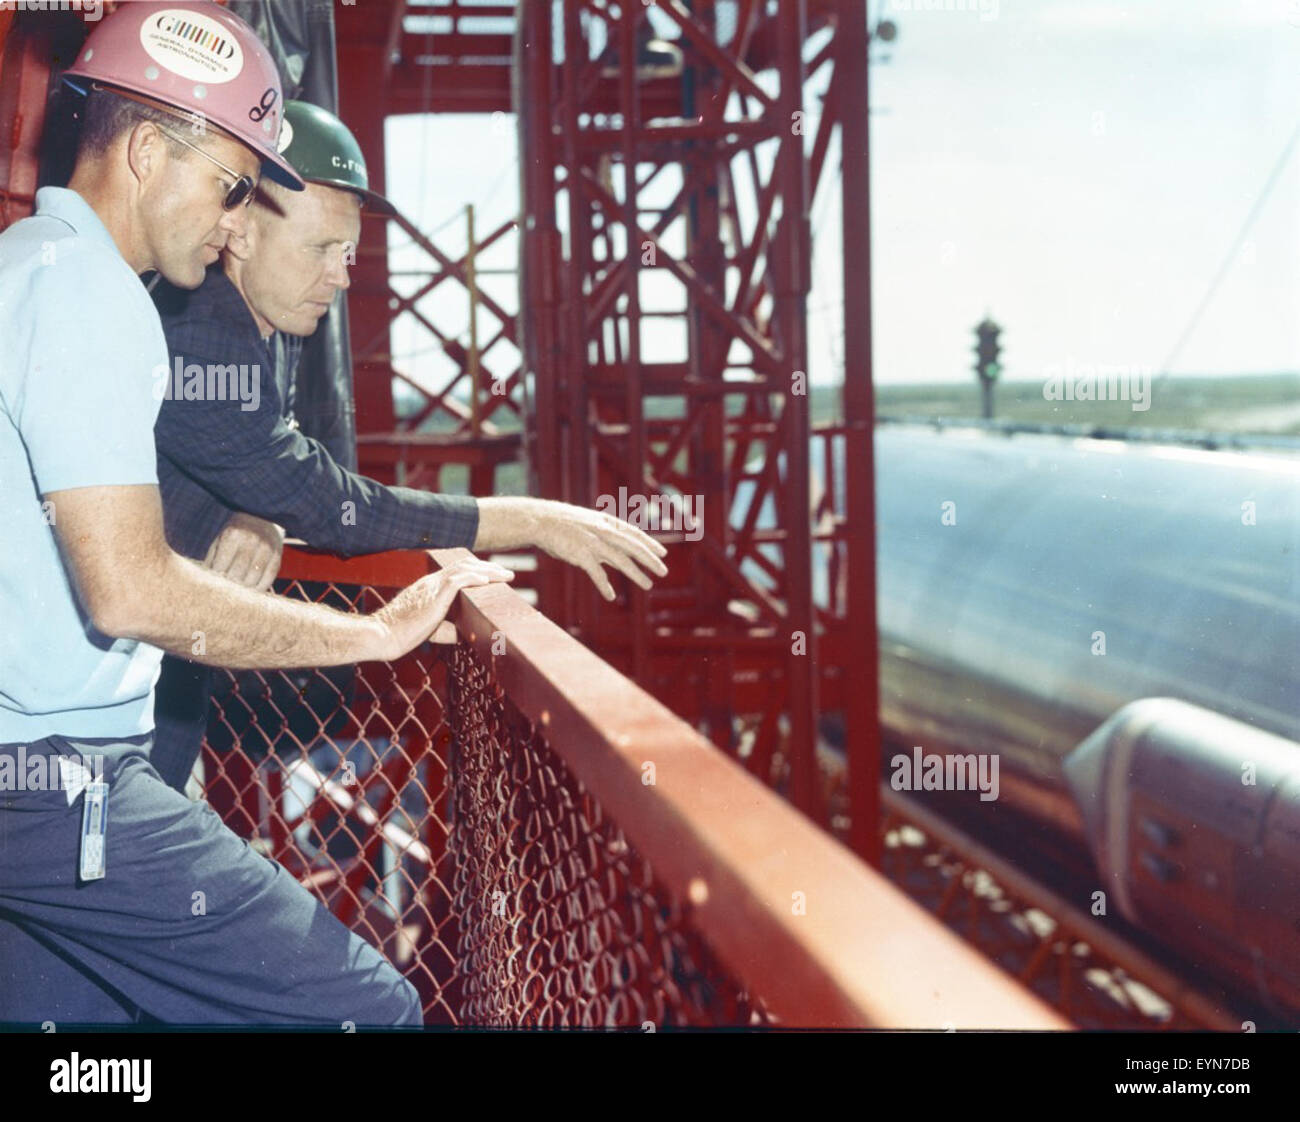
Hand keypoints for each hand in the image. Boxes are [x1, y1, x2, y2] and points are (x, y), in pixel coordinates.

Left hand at [204, 512, 284, 592]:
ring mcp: (266, 548)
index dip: (215, 580)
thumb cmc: (235, 534)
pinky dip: (259, 589)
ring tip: (236, 596)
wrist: (263, 518)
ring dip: (243, 591)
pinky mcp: (277, 557)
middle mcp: (251, 540)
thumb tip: (205, 583)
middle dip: (229, 587)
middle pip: (238, 573)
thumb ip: (212, 560)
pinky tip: (251, 592)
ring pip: (253, 578)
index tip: (212, 589)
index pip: (221, 565)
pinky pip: (268, 579)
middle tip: (223, 596)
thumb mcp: (220, 540)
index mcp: (232, 534)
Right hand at [372, 557, 514, 659]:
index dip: (476, 571)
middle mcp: (431, 582)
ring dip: (488, 572)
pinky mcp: (433, 596)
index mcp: (428, 587)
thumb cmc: (402, 635)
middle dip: (488, 568)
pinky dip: (475, 578)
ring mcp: (432, 586)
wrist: (383, 635)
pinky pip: (457, 580)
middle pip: (464, 565)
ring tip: (506, 576)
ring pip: (465, 569)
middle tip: (506, 574)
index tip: (492, 576)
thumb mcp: (430, 631)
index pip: (456, 571)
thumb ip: (448, 630)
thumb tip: (464, 635)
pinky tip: (488, 581)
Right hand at [534, 501, 668, 601]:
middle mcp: (603, 532)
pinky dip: (604, 585)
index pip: (634, 533)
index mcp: (607, 523)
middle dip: (650, 560)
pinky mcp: (580, 555)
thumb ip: (604, 539)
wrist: (541, 520)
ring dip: (636, 574)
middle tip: (664, 571)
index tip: (663, 553)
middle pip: (633, 547)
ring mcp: (593, 543)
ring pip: (621, 560)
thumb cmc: (564, 524)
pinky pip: (596, 573)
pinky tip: (611, 596)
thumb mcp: (589, 525)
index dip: (650, 543)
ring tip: (648, 585)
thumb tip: (619, 556)